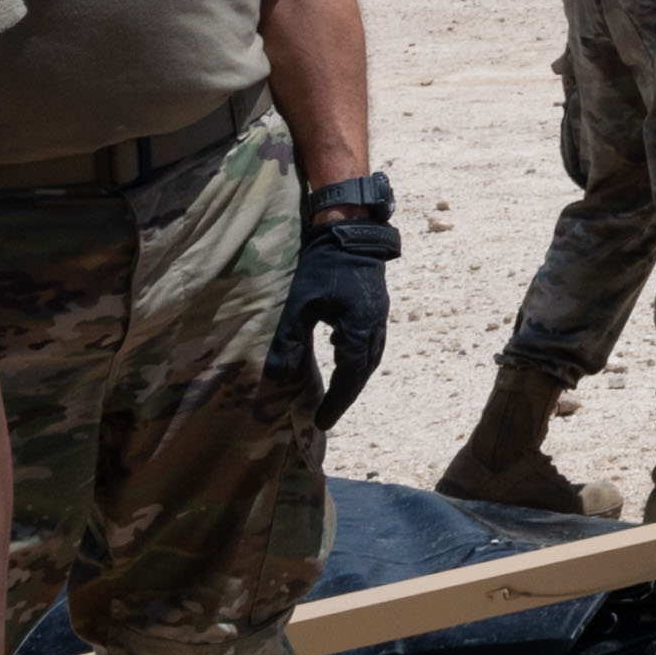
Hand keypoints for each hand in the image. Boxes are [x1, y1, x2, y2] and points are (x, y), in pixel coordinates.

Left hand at [275, 215, 397, 433]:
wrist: (350, 232)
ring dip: (354, 378)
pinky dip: (357, 358)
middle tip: (327, 414)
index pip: (350, 376)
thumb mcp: (300, 306)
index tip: (321, 421)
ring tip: (336, 393)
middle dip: (346, 395)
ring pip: (371, 357)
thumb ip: (290, 343)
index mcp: (358, 329)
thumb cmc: (324, 268)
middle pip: (364, 370)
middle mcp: (375, 326)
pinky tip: (341, 354)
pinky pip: (370, 343)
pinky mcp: (376, 308)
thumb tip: (276, 379)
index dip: (336, 401)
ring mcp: (379, 316)